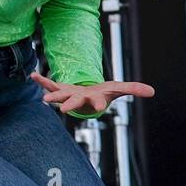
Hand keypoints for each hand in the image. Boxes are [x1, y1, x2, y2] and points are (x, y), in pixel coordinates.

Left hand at [30, 71, 154, 116]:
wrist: (88, 98)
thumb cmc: (104, 94)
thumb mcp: (118, 89)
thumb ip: (134, 89)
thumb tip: (153, 92)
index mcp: (94, 99)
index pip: (97, 103)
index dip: (98, 105)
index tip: (99, 108)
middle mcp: (80, 99)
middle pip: (75, 102)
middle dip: (70, 105)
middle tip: (63, 110)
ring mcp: (69, 95)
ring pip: (60, 96)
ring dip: (52, 97)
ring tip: (44, 99)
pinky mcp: (60, 89)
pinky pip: (50, 84)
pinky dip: (41, 80)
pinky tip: (33, 75)